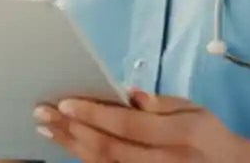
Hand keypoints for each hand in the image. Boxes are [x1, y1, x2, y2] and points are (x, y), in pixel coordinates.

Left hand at [34, 90, 249, 161]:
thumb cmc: (206, 134)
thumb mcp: (193, 109)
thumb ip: (160, 102)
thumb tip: (128, 92)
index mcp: (179, 134)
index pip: (128, 125)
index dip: (94, 114)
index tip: (65, 102)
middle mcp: (165, 160)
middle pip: (109, 148)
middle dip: (72, 129)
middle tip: (42, 112)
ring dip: (71, 145)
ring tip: (46, 128)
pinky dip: (84, 158)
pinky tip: (67, 143)